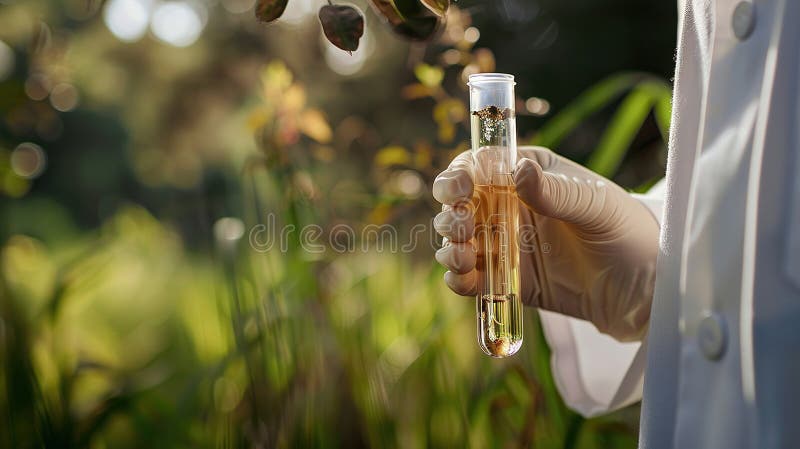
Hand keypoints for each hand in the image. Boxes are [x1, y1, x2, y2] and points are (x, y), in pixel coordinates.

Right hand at [432, 146, 658, 340]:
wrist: (642, 286)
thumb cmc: (624, 230)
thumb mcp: (595, 204)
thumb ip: (556, 191)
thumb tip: (518, 172)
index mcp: (527, 174)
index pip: (479, 166)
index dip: (460, 175)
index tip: (460, 190)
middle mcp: (508, 206)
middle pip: (458, 204)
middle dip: (451, 214)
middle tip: (461, 227)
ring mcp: (503, 244)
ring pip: (458, 241)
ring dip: (449, 247)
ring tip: (462, 256)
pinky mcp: (504, 279)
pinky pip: (471, 278)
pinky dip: (458, 279)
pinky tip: (464, 279)